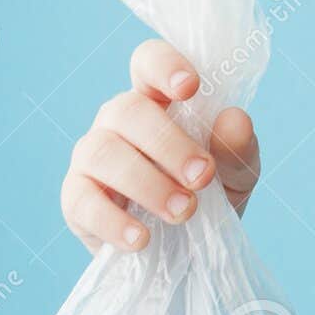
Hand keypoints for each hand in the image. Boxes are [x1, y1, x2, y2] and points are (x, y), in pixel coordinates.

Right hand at [62, 40, 260, 252]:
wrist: (188, 252)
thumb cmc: (209, 196)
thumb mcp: (237, 174)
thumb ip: (238, 148)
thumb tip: (235, 120)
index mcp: (156, 101)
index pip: (148, 62)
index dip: (164, 66)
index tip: (190, 87)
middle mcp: (117, 121)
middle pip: (128, 110)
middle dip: (169, 144)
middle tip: (203, 178)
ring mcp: (91, 158)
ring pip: (104, 154)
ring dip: (147, 184)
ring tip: (182, 212)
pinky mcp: (76, 199)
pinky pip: (84, 202)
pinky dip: (113, 222)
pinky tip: (141, 239)